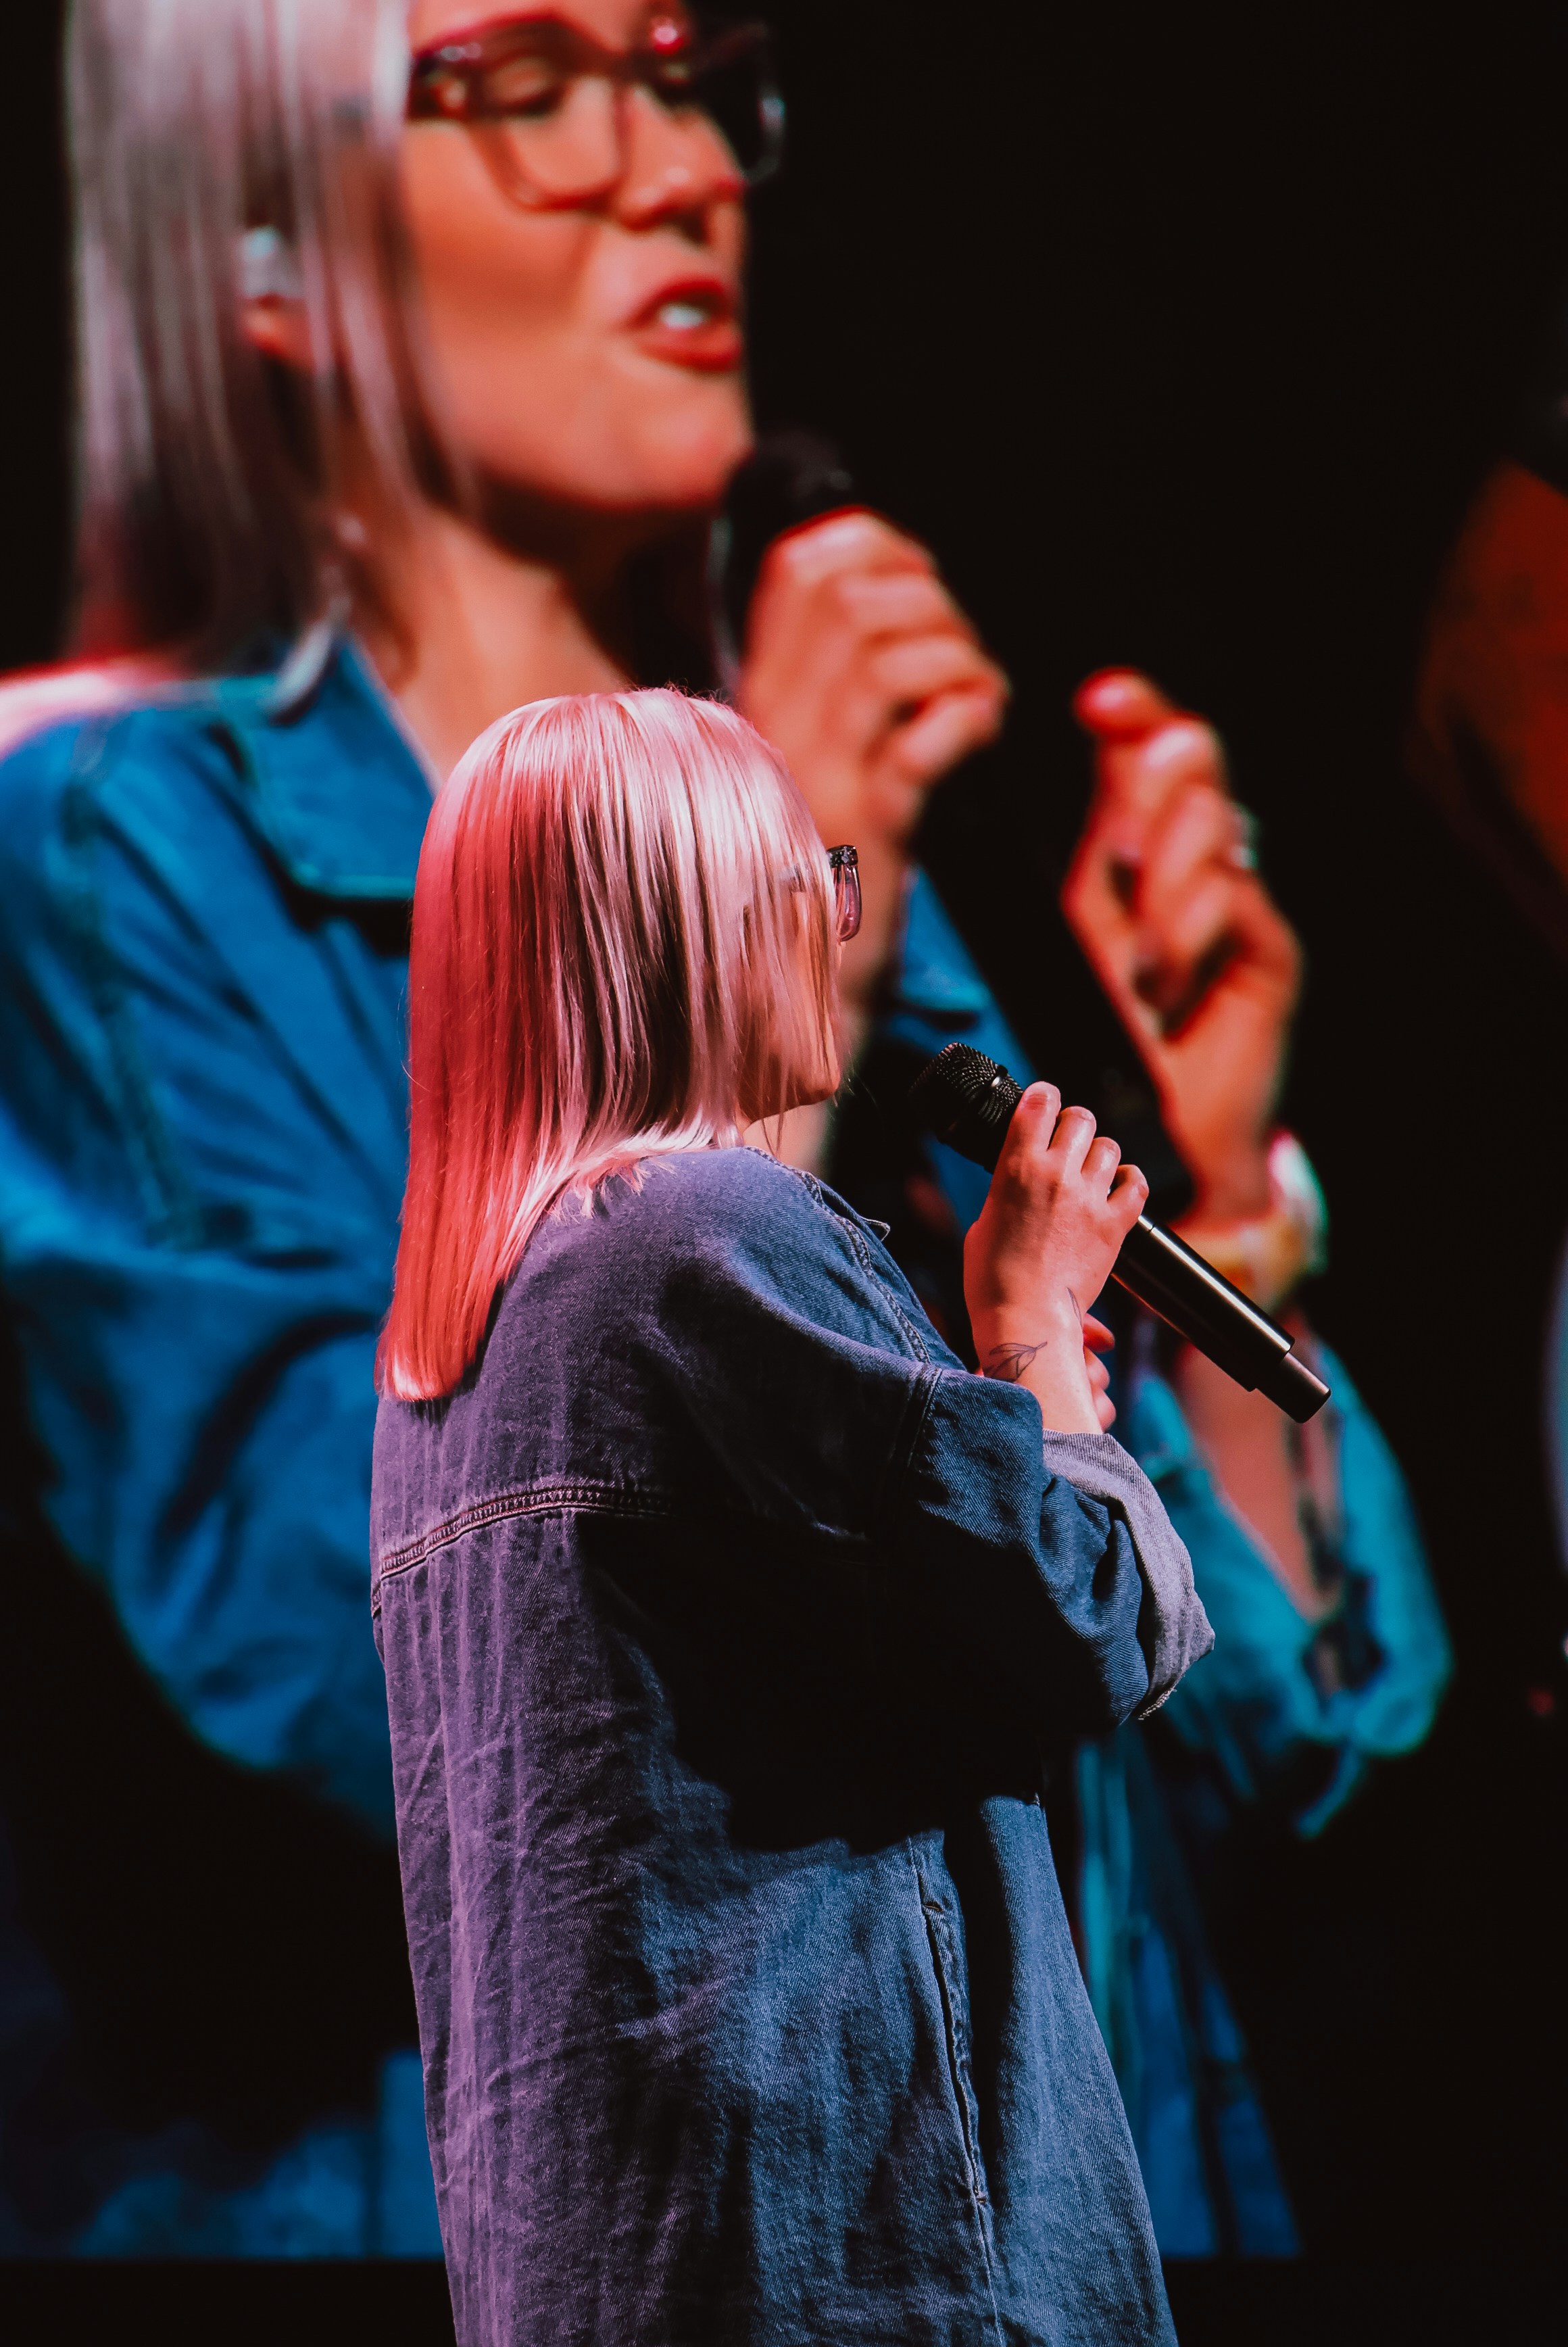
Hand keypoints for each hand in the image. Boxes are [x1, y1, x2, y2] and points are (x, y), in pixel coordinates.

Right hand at [737, 510, 1007, 1025]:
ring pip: (889, 659)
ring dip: (959, 660)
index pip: (800, 569)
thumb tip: (880, 619)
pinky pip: (924, 740)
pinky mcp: (868, 836)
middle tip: (964, 658)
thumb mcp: (800, 778)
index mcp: (758, 706)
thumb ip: (822, 703)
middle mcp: (775, 731)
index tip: (925, 585)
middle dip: (932, 604)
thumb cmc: (805, 893)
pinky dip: (969, 719)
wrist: (772, 1008)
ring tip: (981, 698)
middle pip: (853, 599)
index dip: (878, 549)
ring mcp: (818, 781)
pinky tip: (982, 735)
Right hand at [963, 1082, 1146, 1433]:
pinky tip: (1117, 1189)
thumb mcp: (983, 1219)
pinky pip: (1136, 1184)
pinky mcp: (1115, 1225)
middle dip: (1072, 1126)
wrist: (1025, 1316)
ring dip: (1098, 1156)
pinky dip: (1129, 1182)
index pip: (1040, 1101)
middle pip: (1080, 1118)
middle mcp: (1057, 1174)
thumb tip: (1017, 1177)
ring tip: (1089, 1174)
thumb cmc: (992, 1277)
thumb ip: (1005, 1187)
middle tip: (1067, 1144)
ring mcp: (1090, 1198)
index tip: (1044, 1103)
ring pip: (1109, 1147)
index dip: (1044, 1097)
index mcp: (1017, 1167)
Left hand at [1062, 670, 1300, 1220]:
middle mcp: (1198, 861)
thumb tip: (1104, 750)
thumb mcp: (1085, 924)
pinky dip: (1188, 940)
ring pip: (1210, 832)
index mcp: (1142, 845)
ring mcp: (1241, 904)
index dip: (1136, 712)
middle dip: (1154, 788)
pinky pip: (1235, 902)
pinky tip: (1168, 990)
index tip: (1098, 701)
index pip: (1149, 749)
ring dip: (1161, 897)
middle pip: (1195, 765)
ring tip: (1142, 971)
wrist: (1148, 1129)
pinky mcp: (1272, 953)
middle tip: (1126, 851)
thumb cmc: (1108, 1033)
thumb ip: (1102, 841)